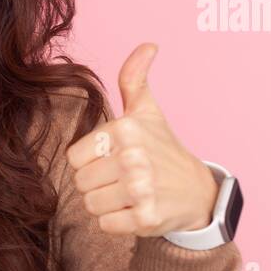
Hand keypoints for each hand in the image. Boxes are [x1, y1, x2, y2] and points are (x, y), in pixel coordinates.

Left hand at [65, 43, 218, 236]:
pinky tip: (136, 210)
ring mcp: (140, 190)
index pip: (73, 157)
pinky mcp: (146, 219)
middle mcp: (133, 158)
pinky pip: (105, 225)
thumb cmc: (163, 149)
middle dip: (96, 185)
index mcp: (125, 130)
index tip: (112, 159)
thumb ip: (134, 79)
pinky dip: (117, 223)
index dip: (89, 161)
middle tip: (122, 179)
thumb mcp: (147, 112)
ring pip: (90, 205)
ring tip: (129, 194)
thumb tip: (149, 45)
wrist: (197, 192)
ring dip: (106, 205)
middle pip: (80, 183)